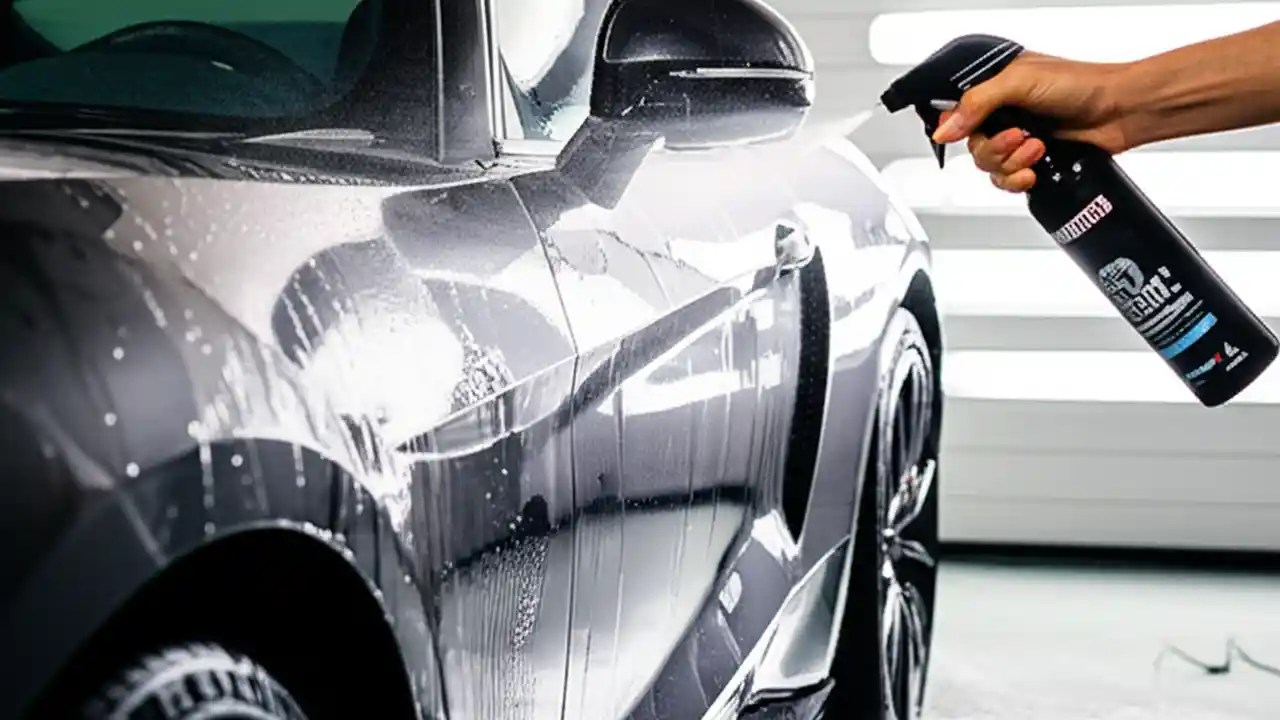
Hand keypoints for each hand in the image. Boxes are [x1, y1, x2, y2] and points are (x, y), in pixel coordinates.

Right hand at [932, 52, 1134, 191]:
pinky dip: (1017, 180)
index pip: (956, 113)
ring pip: (989, 167)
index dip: (956, 129)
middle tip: (1019, 138)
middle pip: (972, 146)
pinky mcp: (1033, 161)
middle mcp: (1004, 114)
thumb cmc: (1081, 85)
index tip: (966, 134)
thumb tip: (945, 130)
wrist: (1121, 111)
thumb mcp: (1019, 83)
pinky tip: (1033, 171)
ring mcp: (1018, 139)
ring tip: (1037, 149)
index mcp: (995, 88)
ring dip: (1011, 164)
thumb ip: (977, 104)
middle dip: (995, 149)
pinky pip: (1007, 181)